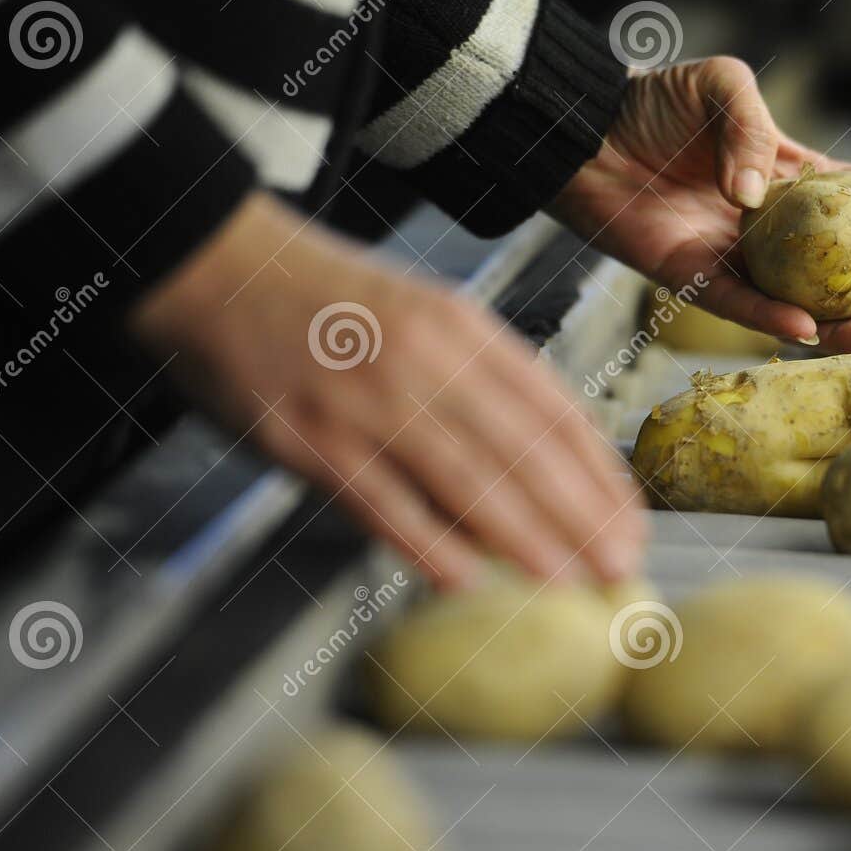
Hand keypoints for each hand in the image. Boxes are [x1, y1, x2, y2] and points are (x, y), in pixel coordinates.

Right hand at [128, 192, 645, 588]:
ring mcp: (367, 401)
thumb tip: (543, 472)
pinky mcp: (309, 439)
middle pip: (523, 450)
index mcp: (465, 330)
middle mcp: (427, 361)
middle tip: (619, 567)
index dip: (600, 475)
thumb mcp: (427, 317)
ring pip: (465, 479)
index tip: (630, 523)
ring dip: (524, 538)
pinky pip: (381, 503)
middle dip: (582, 516)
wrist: (221, 268)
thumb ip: (485, 386)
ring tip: (568, 581)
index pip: (555, 411)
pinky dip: (426, 544)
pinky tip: (465, 580)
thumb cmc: (335, 305)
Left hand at [551, 56, 850, 354]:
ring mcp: (742, 260)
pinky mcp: (695, 281)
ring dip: (849, 327)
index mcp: (802, 181)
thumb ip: (749, 122)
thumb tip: (758, 194)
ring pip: (808, 308)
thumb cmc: (653, 101)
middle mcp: (782, 232)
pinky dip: (772, 322)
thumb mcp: (718, 84)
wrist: (585, 129)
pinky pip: (740, 308)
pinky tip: (806, 331)